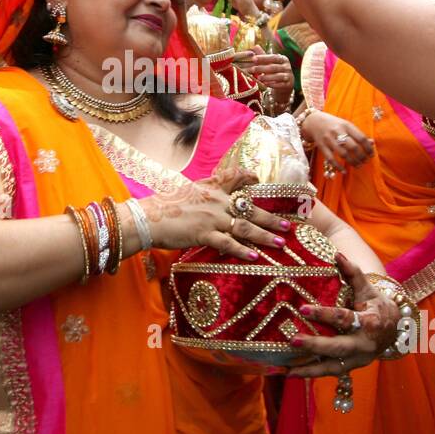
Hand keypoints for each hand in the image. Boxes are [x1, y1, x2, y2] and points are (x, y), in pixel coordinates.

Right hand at [138, 167, 290, 260]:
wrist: (147, 218)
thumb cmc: (162, 207)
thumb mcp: (185, 192)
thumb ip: (203, 192)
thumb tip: (213, 197)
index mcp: (210, 187)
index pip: (234, 176)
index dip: (249, 178)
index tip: (258, 181)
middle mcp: (215, 200)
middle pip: (249, 208)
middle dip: (270, 217)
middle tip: (287, 225)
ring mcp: (212, 217)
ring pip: (245, 226)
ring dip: (265, 235)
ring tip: (280, 242)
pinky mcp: (204, 234)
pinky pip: (228, 243)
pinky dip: (242, 250)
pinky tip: (255, 256)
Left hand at [243, 49, 292, 91]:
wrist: (286, 83)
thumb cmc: (276, 70)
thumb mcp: (271, 62)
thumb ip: (263, 55)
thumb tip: (255, 46)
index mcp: (283, 59)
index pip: (273, 57)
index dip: (263, 58)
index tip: (253, 58)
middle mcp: (287, 67)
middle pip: (274, 67)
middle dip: (262, 68)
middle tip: (252, 69)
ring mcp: (288, 76)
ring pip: (278, 76)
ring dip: (267, 77)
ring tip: (258, 78)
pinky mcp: (288, 84)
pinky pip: (280, 84)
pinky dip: (273, 84)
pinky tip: (265, 84)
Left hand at [285, 253, 400, 375]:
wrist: (394, 328)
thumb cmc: (375, 303)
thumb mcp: (366, 287)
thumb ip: (352, 272)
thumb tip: (337, 254)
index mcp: (369, 322)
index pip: (343, 318)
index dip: (323, 314)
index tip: (303, 308)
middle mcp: (364, 344)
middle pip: (338, 347)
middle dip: (315, 345)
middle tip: (293, 340)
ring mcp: (358, 359)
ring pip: (333, 367)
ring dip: (309, 370)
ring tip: (287, 370)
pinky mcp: (351, 367)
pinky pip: (329, 373)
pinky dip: (311, 374)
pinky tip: (291, 374)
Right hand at [303, 110, 372, 173]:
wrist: (314, 121)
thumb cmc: (334, 124)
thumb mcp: (346, 125)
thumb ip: (358, 134)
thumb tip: (372, 143)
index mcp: (346, 125)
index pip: (361, 138)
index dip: (368, 148)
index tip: (371, 154)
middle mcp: (338, 131)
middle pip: (353, 147)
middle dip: (361, 157)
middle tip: (365, 161)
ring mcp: (329, 139)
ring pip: (343, 154)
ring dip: (352, 162)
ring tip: (358, 166)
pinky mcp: (321, 146)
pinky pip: (330, 159)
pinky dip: (338, 166)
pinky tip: (344, 171)